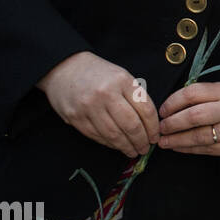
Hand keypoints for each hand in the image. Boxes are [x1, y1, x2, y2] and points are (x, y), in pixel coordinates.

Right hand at [36, 51, 159, 158]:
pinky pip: (97, 136)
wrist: (64, 68)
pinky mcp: (75, 117)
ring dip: (126, 146)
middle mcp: (106, 94)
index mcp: (123, 81)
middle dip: (141, 141)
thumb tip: (150, 124)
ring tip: (133, 151)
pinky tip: (116, 146)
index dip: (153, 128)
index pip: (146, 110)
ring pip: (113, 134)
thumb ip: (135, 97)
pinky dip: (109, 144)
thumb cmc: (98, 74)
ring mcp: (89, 106)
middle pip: (131, 125)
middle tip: (145, 148)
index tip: (155, 137)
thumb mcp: (122, 76)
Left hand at [156, 82, 219, 159]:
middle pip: (193, 116)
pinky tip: (177, 147)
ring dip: (176, 140)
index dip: (172, 102)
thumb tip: (171, 105)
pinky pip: (205, 149)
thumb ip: (203, 94)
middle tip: (160, 127)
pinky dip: (187, 149)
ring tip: (163, 141)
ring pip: (198, 137)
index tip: (162, 110)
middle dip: (171, 123)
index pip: (193, 93)